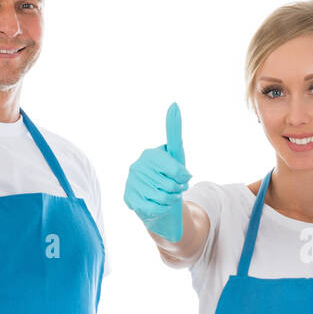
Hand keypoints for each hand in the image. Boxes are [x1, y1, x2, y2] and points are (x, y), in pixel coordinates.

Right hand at [124, 102, 190, 240]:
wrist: (159, 199)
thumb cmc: (170, 175)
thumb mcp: (176, 154)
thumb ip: (174, 131)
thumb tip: (174, 104)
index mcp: (150, 155)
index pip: (177, 170)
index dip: (184, 177)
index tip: (184, 177)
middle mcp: (137, 167)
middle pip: (171, 185)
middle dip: (178, 189)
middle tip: (175, 187)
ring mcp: (131, 183)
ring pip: (162, 198)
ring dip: (171, 200)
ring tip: (168, 195)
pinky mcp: (128, 199)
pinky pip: (153, 208)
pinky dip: (162, 209)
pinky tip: (159, 204)